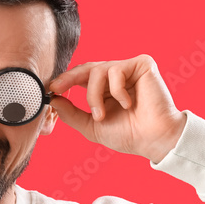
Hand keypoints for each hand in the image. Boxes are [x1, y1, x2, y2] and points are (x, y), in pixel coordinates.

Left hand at [48, 55, 185, 163]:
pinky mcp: (143, 64)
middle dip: (69, 78)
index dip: (65, 80)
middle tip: (58, 89)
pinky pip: (116, 70)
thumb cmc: (128, 135)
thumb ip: (72, 113)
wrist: (153, 139)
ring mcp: (130, 69)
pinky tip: (128, 104)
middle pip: (87, 68)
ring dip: (94, 95)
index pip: (82, 76)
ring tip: (101, 115)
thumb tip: (53, 99)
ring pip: (98, 70)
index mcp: (107, 88)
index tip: (51, 90)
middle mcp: (118, 76)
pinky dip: (116, 91)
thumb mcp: (92, 126)